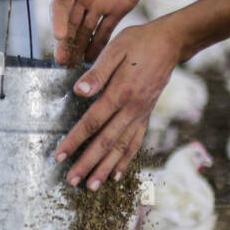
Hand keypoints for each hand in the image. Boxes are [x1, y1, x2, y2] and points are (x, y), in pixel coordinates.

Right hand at [51, 0, 162, 66]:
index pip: (61, 7)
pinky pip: (106, 30)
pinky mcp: (118, 9)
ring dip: (79, 47)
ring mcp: (100, 4)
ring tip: (74, 66)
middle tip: (62, 61)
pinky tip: (93, 60)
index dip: (58, 22)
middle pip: (70, 24)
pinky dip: (99, 44)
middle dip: (65, 43)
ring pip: (86, 30)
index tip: (60, 36)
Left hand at [52, 18, 183, 188]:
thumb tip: (79, 91)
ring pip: (122, 148)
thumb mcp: (116, 49)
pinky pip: (135, 142)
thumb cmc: (139, 42)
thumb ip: (97, 72)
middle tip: (71, 181)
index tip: (59, 155)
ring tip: (92, 187)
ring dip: (106, 169)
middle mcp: (131, 109)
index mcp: (120, 92)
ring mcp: (141, 115)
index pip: (92, 122)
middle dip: (87, 163)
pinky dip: (125, 160)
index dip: (74, 140)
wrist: (170, 43)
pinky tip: (116, 175)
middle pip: (106, 142)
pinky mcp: (146, 116)